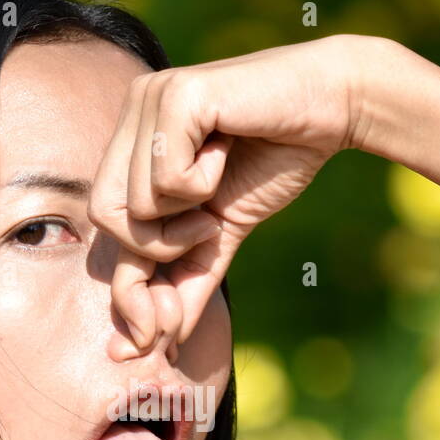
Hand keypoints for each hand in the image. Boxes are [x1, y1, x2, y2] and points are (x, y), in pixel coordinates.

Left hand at [88, 34, 366, 360]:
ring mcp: (150, 97)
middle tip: (204, 226)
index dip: (126, 284)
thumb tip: (158, 345)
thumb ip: (187, 280)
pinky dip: (202, 180)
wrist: (334, 108)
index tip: (147, 340)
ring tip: (220, 174)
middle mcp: (133, 112)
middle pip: (105, 217)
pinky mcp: (176, 94)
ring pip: (134, 202)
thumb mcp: (221, 233)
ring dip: (187, 211)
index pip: (105, 224)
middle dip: (156, 246)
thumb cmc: (277, 159)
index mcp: (135, 141)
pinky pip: (166, 177)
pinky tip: (226, 146)